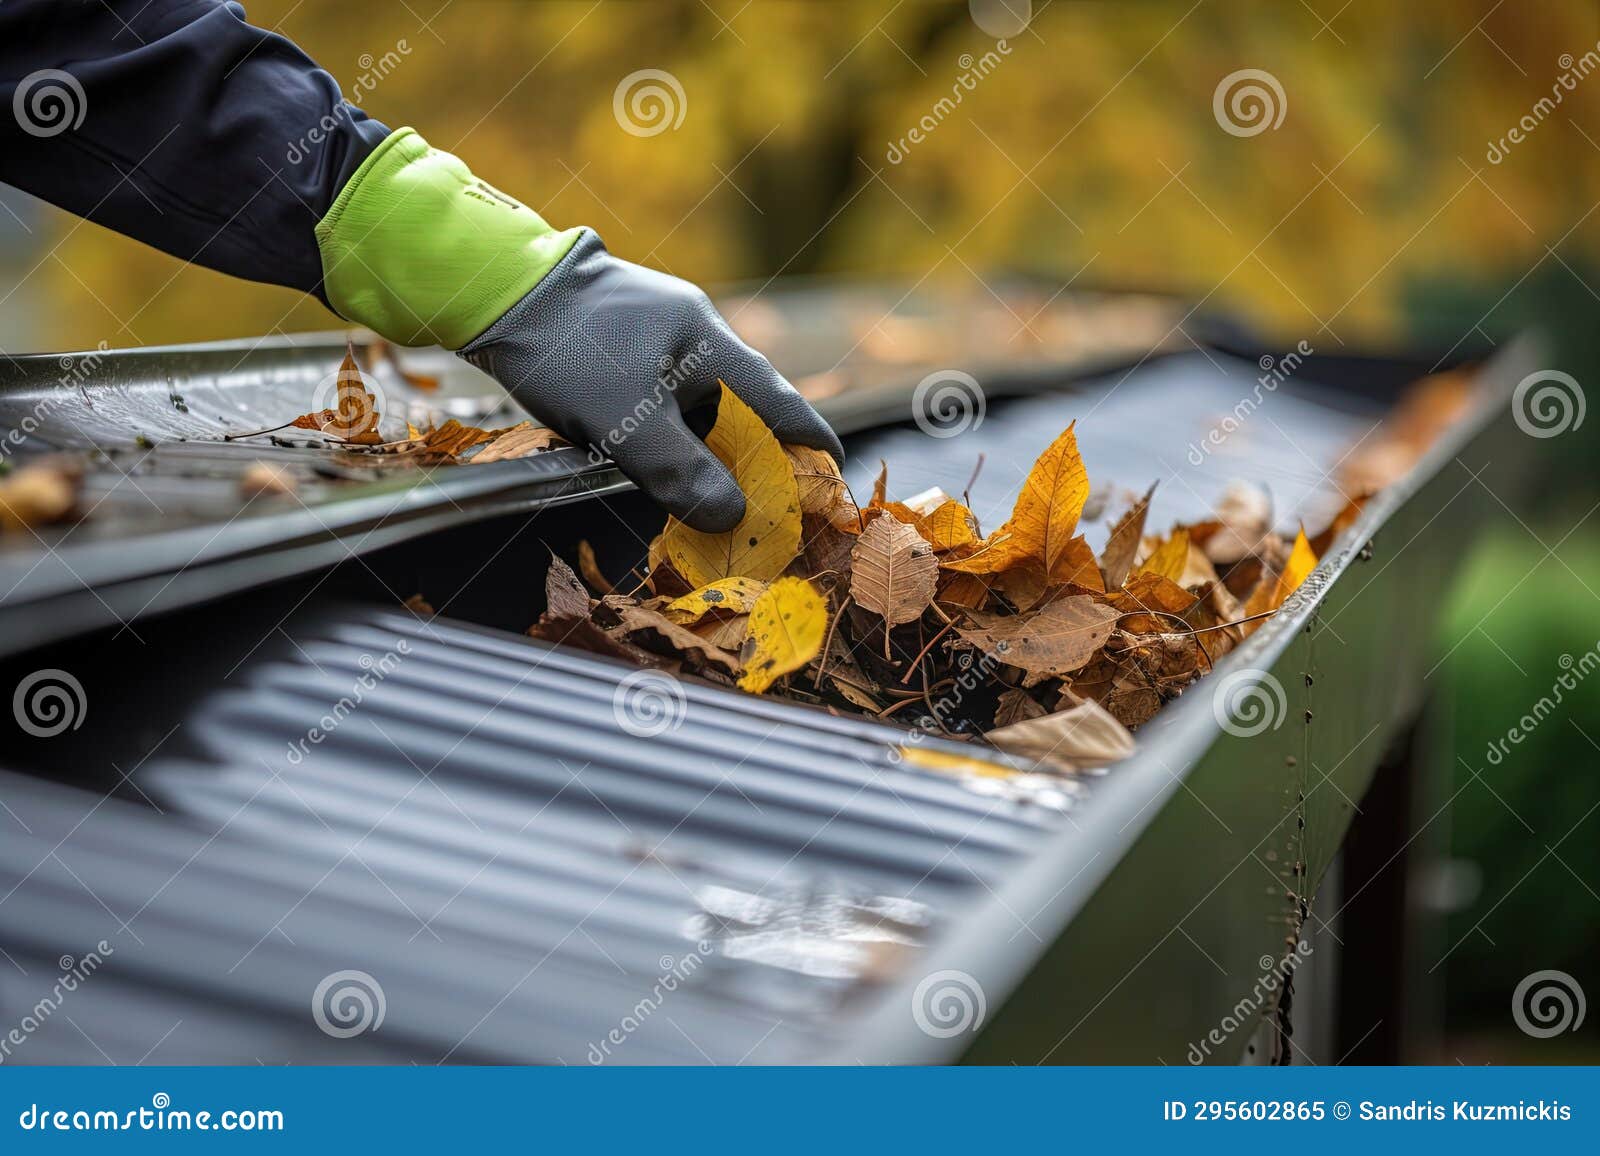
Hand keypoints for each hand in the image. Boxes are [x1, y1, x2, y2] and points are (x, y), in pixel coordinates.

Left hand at [460, 231, 841, 531]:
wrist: (495, 287)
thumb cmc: (563, 347)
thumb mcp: (623, 420)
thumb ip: (680, 470)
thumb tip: (733, 517)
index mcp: (709, 345)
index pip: (780, 402)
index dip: (810, 443)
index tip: (834, 475)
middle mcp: (695, 335)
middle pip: (745, 407)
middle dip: (761, 456)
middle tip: (770, 503)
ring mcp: (660, 334)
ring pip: (703, 404)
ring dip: (712, 448)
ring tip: (714, 494)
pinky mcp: (627, 341)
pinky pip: (669, 396)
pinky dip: (677, 431)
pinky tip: (660, 457)